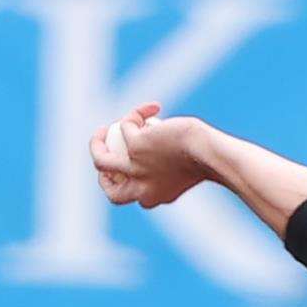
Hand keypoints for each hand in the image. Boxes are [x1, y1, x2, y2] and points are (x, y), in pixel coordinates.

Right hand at [90, 105, 211, 209]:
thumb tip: (155, 157)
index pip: (124, 197)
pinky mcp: (135, 145)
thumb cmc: (207, 161)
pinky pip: (125, 126)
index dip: (118, 182)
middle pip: (108, 188)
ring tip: (104, 129)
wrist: (210, 153)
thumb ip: (166, 173)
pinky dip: (137, 114)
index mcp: (151, 197)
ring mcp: (135, 167)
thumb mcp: (183, 172)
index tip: (122, 167)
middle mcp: (140, 188)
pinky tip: (154, 108)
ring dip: (96, 143)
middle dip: (102, 173)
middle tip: (104, 151)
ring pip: (100, 159)